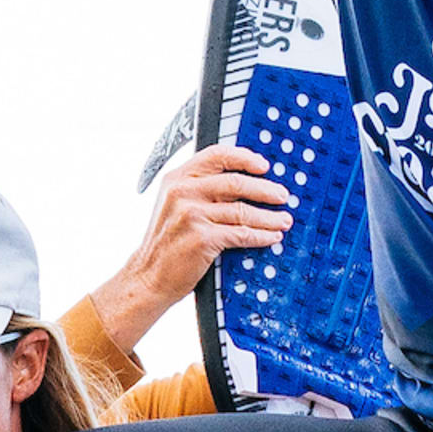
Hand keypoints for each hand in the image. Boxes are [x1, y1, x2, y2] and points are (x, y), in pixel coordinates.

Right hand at [132, 147, 295, 307]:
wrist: (148, 275)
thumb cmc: (166, 243)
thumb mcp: (174, 205)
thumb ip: (200, 189)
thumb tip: (242, 184)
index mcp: (177, 179)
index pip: (216, 155)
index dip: (245, 158)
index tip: (264, 166)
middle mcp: (182, 192)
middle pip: (236, 182)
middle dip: (266, 189)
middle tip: (282, 195)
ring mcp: (191, 214)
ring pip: (242, 210)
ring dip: (269, 217)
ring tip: (283, 220)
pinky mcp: (202, 238)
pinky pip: (242, 233)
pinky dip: (261, 236)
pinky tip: (271, 237)